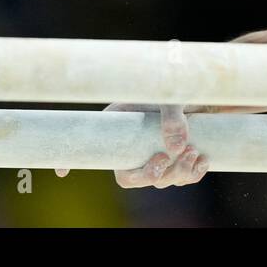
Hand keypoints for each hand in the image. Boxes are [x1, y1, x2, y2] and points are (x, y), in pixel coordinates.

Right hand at [55, 103, 211, 187]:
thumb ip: (171, 116)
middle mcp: (133, 144)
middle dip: (153, 175)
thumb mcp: (172, 95)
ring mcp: (154, 154)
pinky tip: (202, 160)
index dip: (73, 159)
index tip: (61, 168)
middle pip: (132, 177)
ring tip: (194, 152)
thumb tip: (175, 148)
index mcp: (119, 125)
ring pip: (161, 181)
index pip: (93, 148)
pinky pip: (180, 179)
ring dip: (178, 173)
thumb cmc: (178, 86)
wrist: (205, 88)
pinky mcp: (176, 159)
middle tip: (168, 158)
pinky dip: (192, 174)